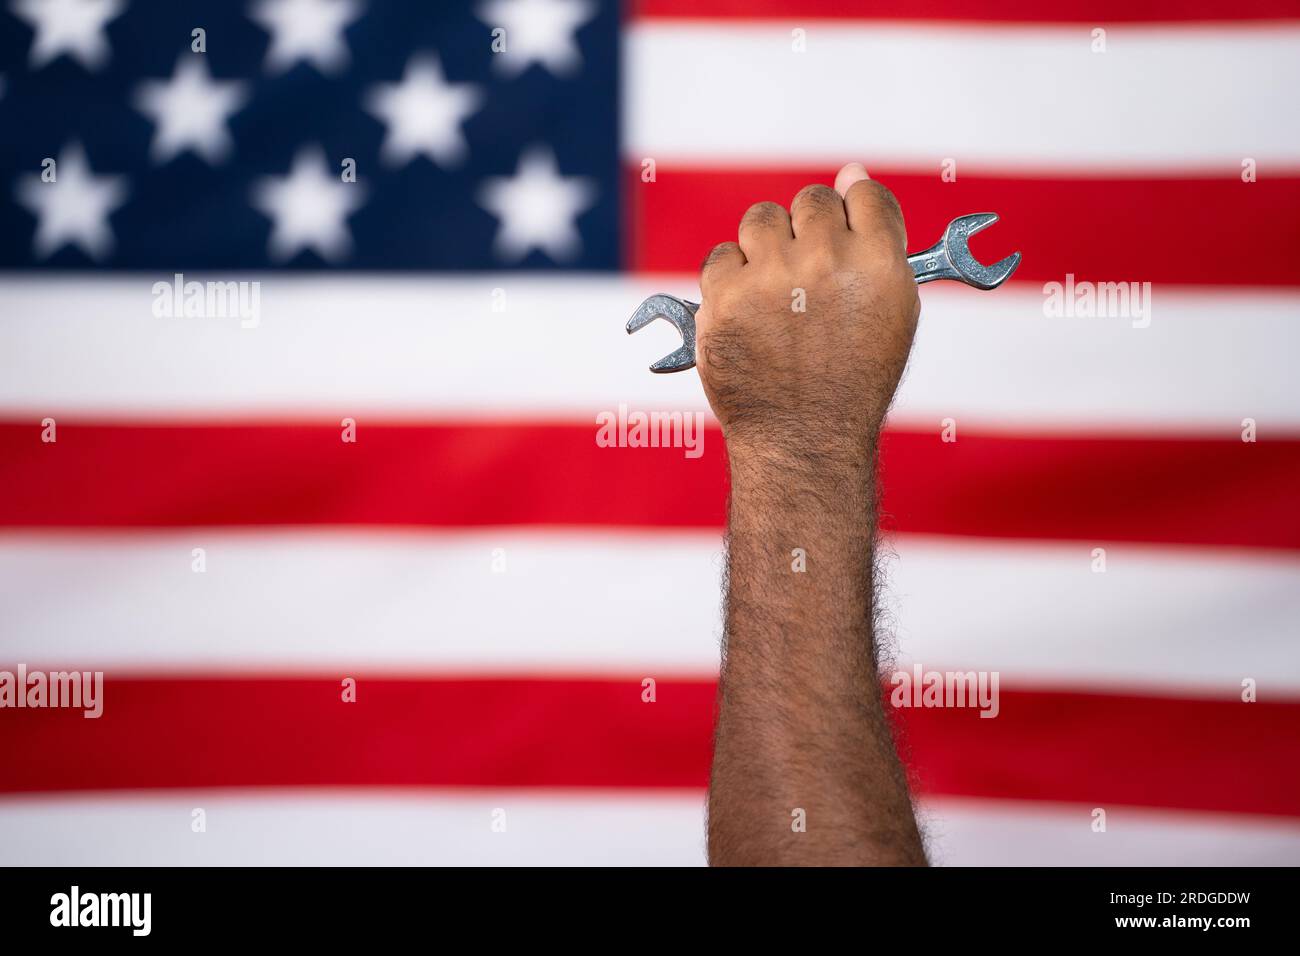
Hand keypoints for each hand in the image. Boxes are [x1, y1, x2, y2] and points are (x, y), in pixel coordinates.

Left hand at [695, 163, 919, 470]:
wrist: (802, 439)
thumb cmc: (851, 379)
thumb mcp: (893, 313)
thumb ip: (878, 241)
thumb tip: (852, 174)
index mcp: (880, 262)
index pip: (863, 193)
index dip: (851, 214)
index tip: (841, 238)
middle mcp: (827, 261)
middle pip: (811, 202)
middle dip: (807, 233)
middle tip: (806, 282)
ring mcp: (772, 276)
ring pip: (761, 219)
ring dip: (765, 247)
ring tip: (775, 295)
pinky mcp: (725, 295)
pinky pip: (721, 256)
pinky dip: (730, 280)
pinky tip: (748, 314)